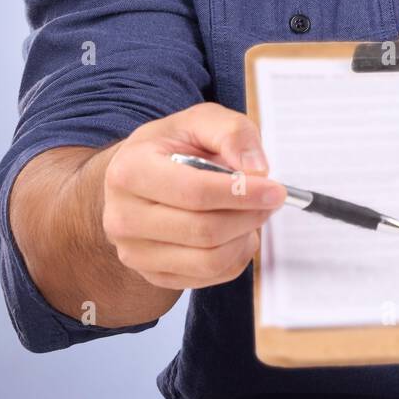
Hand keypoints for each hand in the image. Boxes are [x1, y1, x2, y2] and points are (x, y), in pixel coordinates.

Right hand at [101, 103, 287, 291]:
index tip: (275, 190)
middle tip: (271, 200)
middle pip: (204, 231)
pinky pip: (208, 278)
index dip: (242, 193)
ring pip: (208, 260)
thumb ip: (232, 133)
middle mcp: (123, 217)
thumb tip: (256, 169)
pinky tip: (235, 232)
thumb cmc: (170, 147)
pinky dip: (234, 256)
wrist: (136, 178)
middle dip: (249, 216)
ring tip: (252, 213)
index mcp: (131, 171)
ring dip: (244, 237)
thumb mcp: (199, 121)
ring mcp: (134, 252)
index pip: (194, 192)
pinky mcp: (152, 275)